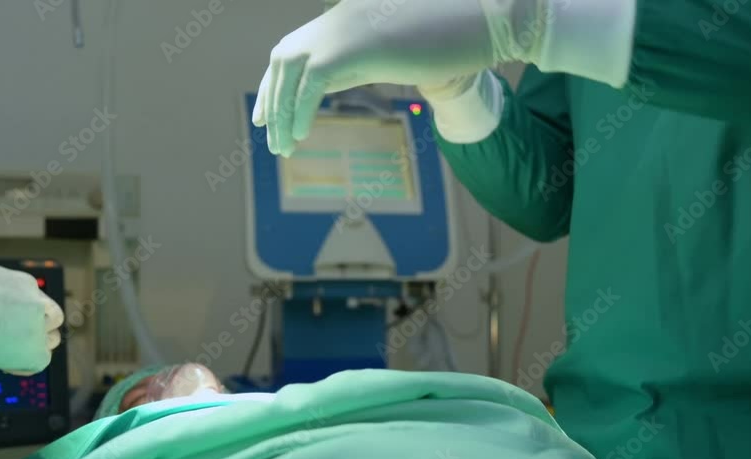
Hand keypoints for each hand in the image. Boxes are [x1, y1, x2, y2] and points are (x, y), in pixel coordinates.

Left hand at [251, 0, 542, 156]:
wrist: (484, 17)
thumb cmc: (450, 35)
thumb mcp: (396, 50)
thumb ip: (365, 59)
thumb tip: (342, 79)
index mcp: (344, 20)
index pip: (293, 49)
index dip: (274, 82)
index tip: (265, 114)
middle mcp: (337, 21)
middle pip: (284, 59)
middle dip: (272, 101)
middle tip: (270, 140)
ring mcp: (343, 31)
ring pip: (291, 73)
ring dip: (281, 113)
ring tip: (283, 148)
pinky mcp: (354, 47)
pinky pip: (311, 83)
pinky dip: (299, 111)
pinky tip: (298, 137)